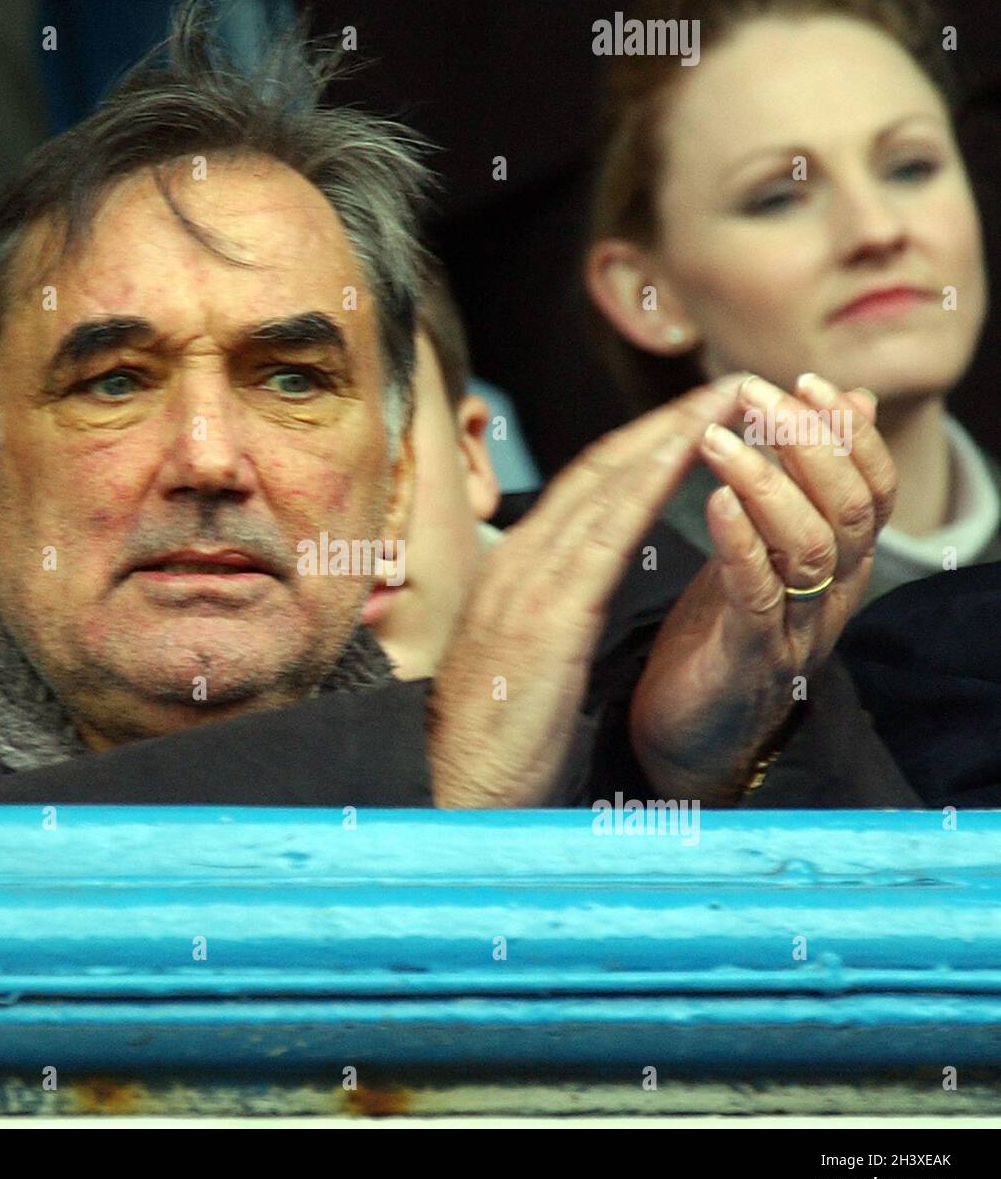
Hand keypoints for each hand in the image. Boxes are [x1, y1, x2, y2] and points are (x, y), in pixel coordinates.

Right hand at [426, 377, 747, 806]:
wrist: (450, 795)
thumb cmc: (491, 743)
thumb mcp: (518, 664)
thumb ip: (541, 617)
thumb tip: (569, 596)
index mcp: (514, 575)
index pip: (584, 494)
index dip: (642, 448)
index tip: (694, 418)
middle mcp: (518, 564)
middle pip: (599, 472)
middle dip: (666, 421)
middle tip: (727, 383)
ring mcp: (527, 586)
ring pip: (605, 487)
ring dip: (669, 434)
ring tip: (726, 399)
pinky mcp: (544, 620)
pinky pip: (604, 536)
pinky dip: (648, 485)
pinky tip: (689, 453)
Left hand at [629, 372, 895, 802]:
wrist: (688, 738)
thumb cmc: (720, 634)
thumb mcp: (766, 548)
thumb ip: (804, 482)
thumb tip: (850, 400)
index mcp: (838, 565)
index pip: (872, 487)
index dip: (847, 432)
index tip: (804, 382)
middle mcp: (830, 595)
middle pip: (847, 507)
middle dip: (806, 442)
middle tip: (754, 396)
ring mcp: (794, 629)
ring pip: (809, 545)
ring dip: (765, 481)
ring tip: (717, 439)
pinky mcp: (747, 658)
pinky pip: (757, 595)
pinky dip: (740, 543)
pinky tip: (715, 501)